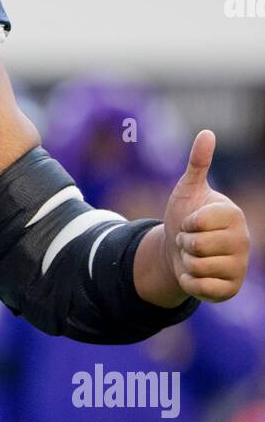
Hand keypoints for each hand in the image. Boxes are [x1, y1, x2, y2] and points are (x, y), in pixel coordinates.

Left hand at [163, 130, 249, 302]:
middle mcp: (242, 240)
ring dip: (186, 262)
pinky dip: (189, 281)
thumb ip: (198, 163)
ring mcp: (239, 266)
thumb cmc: (185, 218)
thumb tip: (207, 133)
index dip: (187, 223)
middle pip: (197, 246)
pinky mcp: (230, 288)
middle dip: (184, 243)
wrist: (178, 252)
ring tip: (193, 256)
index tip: (192, 222)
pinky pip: (201, 287)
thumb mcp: (188, 189)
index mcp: (233, 215)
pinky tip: (195, 274)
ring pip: (197, 267)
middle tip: (190, 241)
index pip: (199, 222)